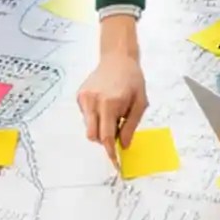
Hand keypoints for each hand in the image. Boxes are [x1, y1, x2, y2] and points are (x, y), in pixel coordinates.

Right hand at [77, 50, 147, 167]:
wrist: (118, 58)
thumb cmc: (132, 79)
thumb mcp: (140, 103)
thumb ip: (130, 126)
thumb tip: (123, 145)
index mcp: (110, 103)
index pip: (106, 136)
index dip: (109, 152)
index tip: (114, 162)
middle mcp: (94, 101)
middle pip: (93, 135)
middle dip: (103, 140)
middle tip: (116, 131)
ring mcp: (84, 98)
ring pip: (88, 127)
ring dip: (99, 127)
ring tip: (112, 113)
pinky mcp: (79, 95)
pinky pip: (85, 116)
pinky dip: (95, 117)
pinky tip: (104, 104)